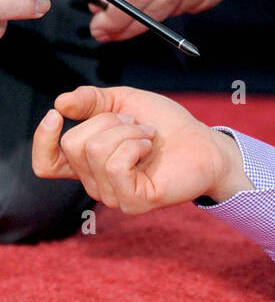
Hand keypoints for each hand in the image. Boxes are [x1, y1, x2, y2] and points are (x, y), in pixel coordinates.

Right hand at [31, 85, 250, 212]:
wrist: (205, 142)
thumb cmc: (166, 125)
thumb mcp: (124, 101)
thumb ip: (91, 100)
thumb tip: (60, 103)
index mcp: (89, 163)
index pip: (47, 163)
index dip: (42, 139)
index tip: (56, 114)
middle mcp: (97, 183)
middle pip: (74, 144)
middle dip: (107, 120)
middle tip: (137, 124)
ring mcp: (114, 196)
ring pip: (95, 150)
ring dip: (128, 131)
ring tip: (149, 136)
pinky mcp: (134, 202)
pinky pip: (116, 164)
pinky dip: (135, 145)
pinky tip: (150, 148)